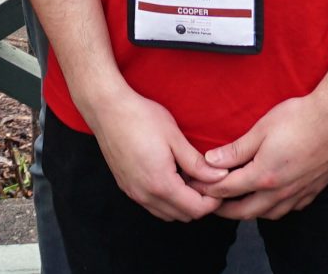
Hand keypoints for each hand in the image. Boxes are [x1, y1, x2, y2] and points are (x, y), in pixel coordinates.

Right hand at [86, 88, 226, 221]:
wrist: (107, 110)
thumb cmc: (141, 118)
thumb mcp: (175, 138)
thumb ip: (198, 163)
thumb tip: (219, 177)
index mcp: (160, 184)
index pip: (196, 210)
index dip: (213, 201)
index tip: (220, 183)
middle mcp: (145, 195)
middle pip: (182, 216)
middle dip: (199, 203)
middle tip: (207, 179)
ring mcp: (134, 193)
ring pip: (167, 213)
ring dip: (182, 202)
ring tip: (189, 176)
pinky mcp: (126, 187)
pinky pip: (152, 205)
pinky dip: (167, 199)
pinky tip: (171, 175)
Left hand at [196, 90, 327, 219]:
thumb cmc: (300, 118)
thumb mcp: (261, 129)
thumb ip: (235, 150)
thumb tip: (211, 161)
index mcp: (264, 176)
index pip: (227, 189)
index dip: (208, 189)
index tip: (196, 186)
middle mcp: (280, 191)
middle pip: (245, 211)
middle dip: (224, 210)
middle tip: (210, 204)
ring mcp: (298, 193)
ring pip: (268, 215)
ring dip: (249, 212)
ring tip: (237, 204)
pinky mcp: (312, 191)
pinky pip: (289, 209)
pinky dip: (274, 209)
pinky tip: (270, 200)